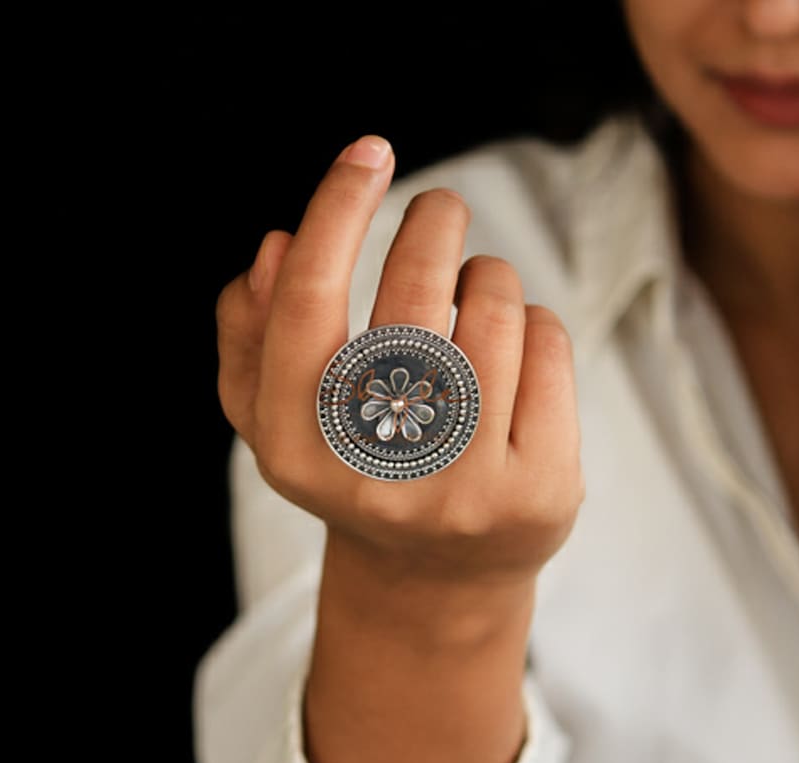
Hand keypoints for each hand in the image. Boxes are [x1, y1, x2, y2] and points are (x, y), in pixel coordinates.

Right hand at [216, 135, 582, 587]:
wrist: (434, 575)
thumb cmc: (353, 464)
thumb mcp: (276, 413)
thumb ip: (251, 330)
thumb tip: (276, 246)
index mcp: (295, 442)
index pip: (307, 299)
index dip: (335, 210)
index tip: (368, 151)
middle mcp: (376, 468)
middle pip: (415, 289)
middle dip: (433, 220)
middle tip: (439, 207)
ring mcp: (463, 486)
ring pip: (493, 305)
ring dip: (485, 277)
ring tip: (471, 304)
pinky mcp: (537, 490)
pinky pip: (548, 343)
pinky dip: (530, 324)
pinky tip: (510, 360)